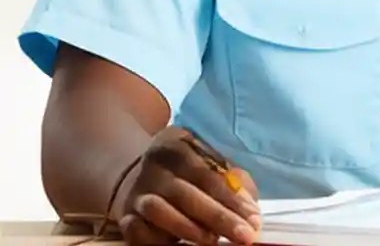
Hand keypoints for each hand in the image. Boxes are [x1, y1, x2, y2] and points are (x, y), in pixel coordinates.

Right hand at [112, 127, 260, 244]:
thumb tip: (251, 211)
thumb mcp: (210, 164)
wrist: (136, 176)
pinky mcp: (124, 216)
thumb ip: (233, 183)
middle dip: (218, 217)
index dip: (233, 199)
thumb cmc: (188, 172)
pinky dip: (157, 240)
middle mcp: (153, 167)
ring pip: (158, 210)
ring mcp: (136, 192)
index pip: (208, 174)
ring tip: (213, 241)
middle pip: (186, 193)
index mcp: (177, 146)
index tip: (254, 219)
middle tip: (243, 235)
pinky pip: (137, 231)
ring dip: (188, 229)